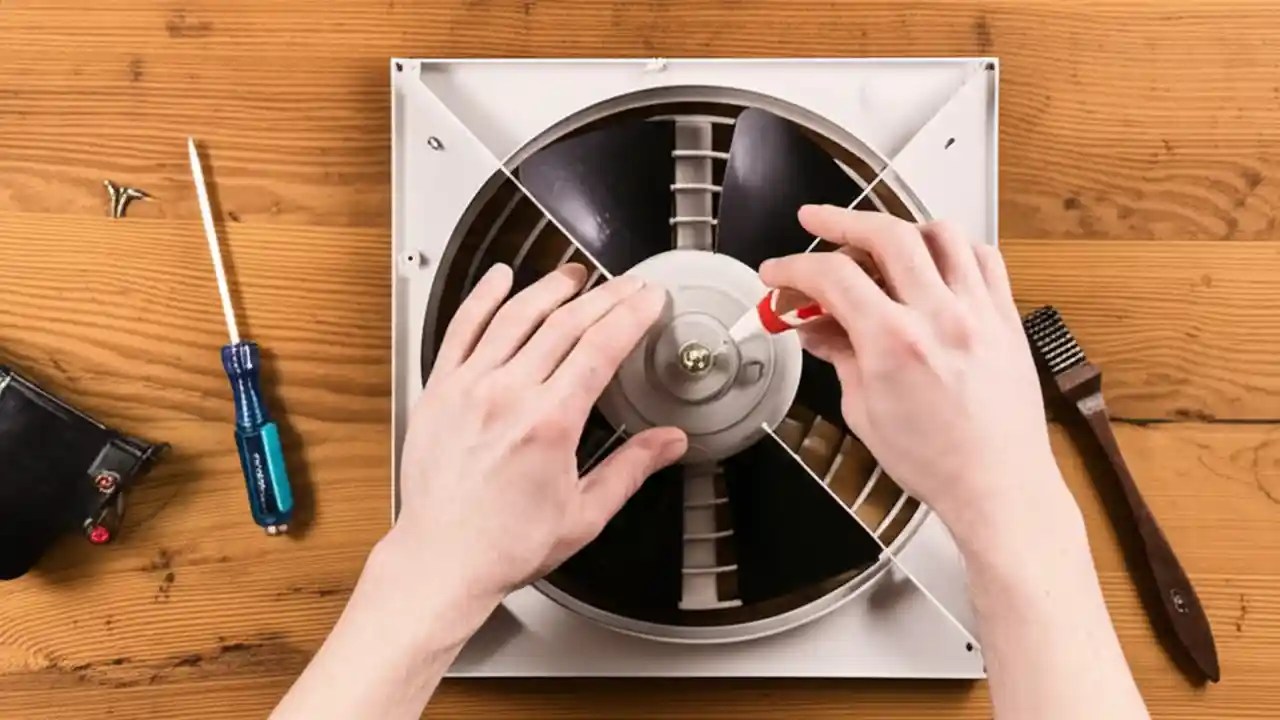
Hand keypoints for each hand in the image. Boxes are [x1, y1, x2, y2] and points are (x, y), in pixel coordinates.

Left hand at [392, 263, 686, 605]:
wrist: (442, 560)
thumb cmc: (506, 545)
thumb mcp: (585, 514)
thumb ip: (631, 468)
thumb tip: (670, 441)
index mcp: (549, 423)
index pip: (600, 347)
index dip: (631, 314)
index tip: (649, 299)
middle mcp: (507, 395)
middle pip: (564, 323)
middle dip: (604, 296)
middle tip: (627, 285)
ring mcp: (469, 387)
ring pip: (515, 316)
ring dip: (549, 288)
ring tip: (574, 275)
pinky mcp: (440, 390)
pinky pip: (461, 329)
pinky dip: (482, 298)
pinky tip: (498, 278)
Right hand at [760, 205, 1061, 535]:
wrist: (999, 487)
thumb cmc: (935, 463)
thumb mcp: (864, 411)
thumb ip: (839, 356)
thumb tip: (815, 327)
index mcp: (894, 344)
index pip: (832, 278)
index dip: (792, 269)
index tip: (776, 274)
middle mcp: (940, 317)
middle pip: (885, 233)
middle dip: (839, 220)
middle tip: (815, 221)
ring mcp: (979, 312)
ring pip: (940, 232)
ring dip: (900, 229)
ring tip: (878, 243)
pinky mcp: (1006, 318)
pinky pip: (983, 257)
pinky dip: (952, 248)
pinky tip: (934, 262)